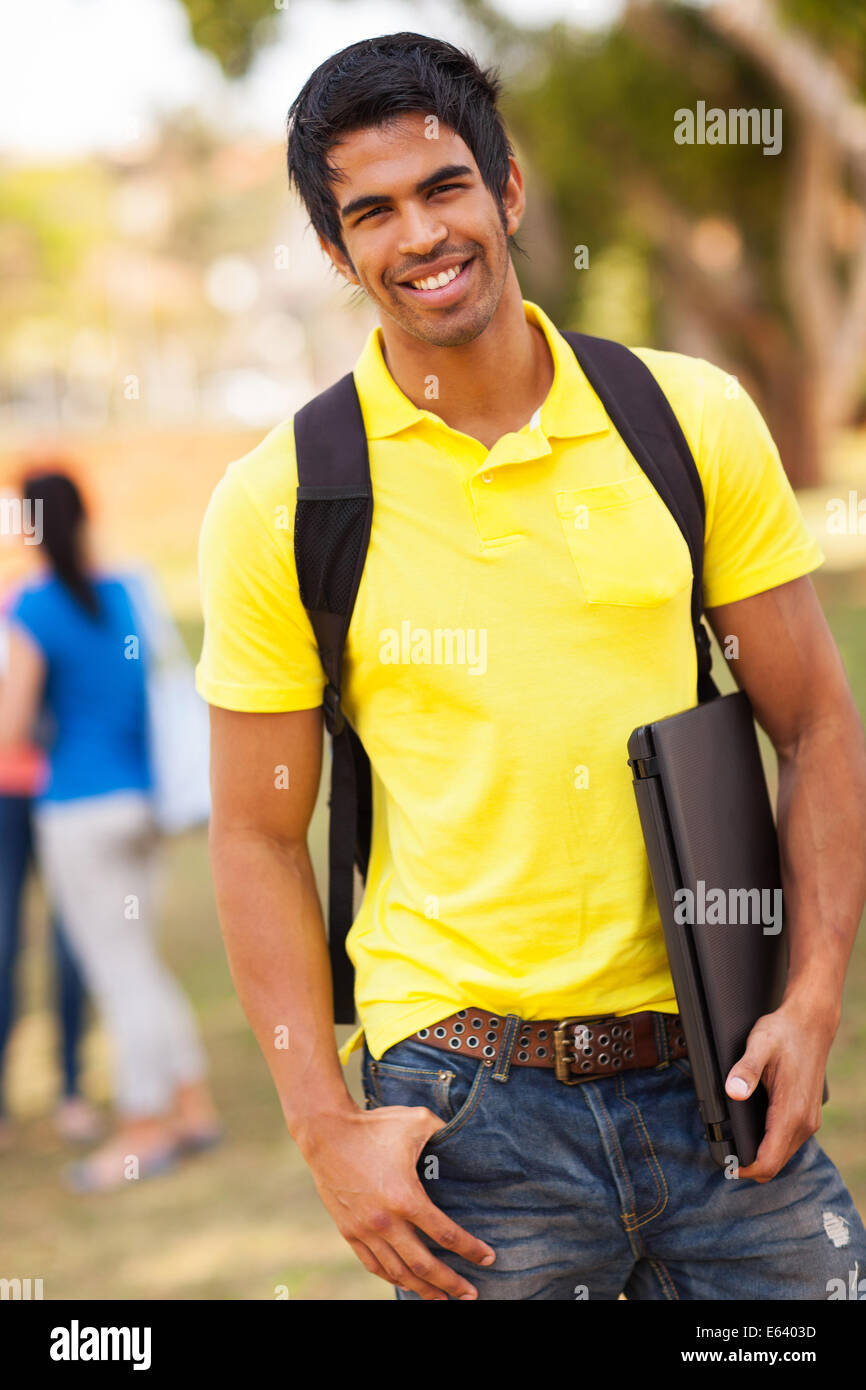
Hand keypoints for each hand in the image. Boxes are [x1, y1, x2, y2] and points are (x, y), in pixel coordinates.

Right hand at [295, 1102, 495, 1298]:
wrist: (326, 1132)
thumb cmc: (374, 1125)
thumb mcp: (416, 1121)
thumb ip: (444, 1131)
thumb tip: (466, 1136)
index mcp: (406, 1197)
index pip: (446, 1234)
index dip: (470, 1249)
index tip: (488, 1258)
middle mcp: (385, 1221)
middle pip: (424, 1265)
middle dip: (451, 1283)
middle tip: (471, 1295)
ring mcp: (365, 1229)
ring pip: (398, 1272)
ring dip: (423, 1289)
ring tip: (442, 1300)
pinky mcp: (349, 1231)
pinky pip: (373, 1264)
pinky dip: (392, 1278)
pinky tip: (406, 1283)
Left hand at [724, 999, 835, 1181]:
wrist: (810, 1024)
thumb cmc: (784, 1033)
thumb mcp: (759, 1045)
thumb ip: (746, 1070)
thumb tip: (734, 1092)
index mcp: (791, 1112)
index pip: (768, 1161)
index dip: (745, 1169)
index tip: (726, 1163)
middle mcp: (804, 1123)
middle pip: (775, 1164)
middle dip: (749, 1164)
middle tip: (725, 1152)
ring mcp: (808, 1121)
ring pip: (782, 1155)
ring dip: (761, 1155)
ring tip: (736, 1142)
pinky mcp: (808, 1116)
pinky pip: (788, 1142)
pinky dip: (771, 1144)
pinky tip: (754, 1130)